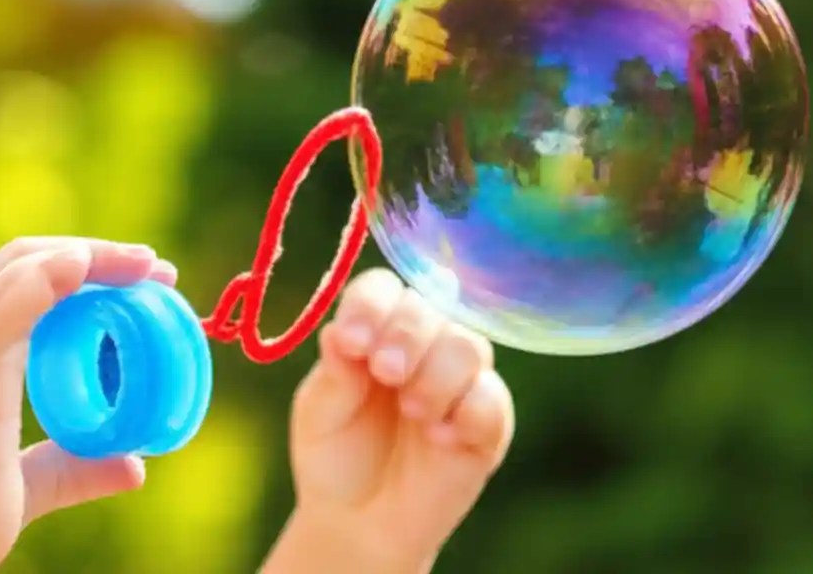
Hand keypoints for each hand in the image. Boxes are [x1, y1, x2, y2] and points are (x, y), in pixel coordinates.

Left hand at [266, 269, 515, 572]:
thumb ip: (335, 373)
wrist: (358, 523)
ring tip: (412, 412)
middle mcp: (424, 346)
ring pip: (469, 347)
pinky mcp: (487, 425)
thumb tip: (341, 332)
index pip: (385, 290)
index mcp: (377, 330)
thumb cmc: (336, 454)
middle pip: (434, 308)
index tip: (353, 342)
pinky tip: (440, 438)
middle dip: (408, 335)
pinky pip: (492, 399)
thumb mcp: (320, 412)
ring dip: (436, 375)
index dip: (373, 305)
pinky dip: (467, 413)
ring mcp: (459, 382)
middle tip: (386, 372)